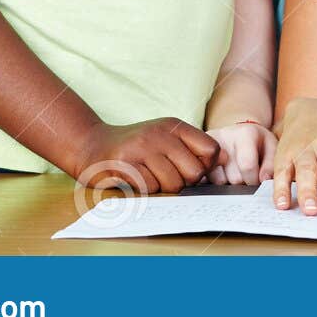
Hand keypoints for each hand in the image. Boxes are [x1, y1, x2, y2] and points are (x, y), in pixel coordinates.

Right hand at [71, 118, 219, 193]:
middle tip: (168, 178)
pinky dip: (146, 190)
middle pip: (194, 172)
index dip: (206, 166)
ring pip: (172, 184)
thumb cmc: (135, 146)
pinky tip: (136, 179)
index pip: (210, 149)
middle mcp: (159, 134)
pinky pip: (150, 188)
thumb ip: (190, 147)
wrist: (92, 145)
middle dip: (184, 182)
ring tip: (150, 177)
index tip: (192, 170)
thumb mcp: (164, 137)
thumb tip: (225, 159)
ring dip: (163, 187)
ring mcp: (141, 148)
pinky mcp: (124, 164)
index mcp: (174, 126)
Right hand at [206, 121, 276, 184]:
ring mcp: (207, 145)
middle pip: (233, 178)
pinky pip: (205, 179)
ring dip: (228, 181)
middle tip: (246, 171)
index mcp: (245, 133)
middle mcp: (224, 136)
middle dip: (242, 181)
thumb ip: (271, 164)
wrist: (239, 132)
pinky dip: (215, 180)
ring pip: (219, 182)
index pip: (247, 166)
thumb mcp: (272, 148)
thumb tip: (263, 180)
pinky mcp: (196, 152)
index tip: (257, 180)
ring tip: (234, 168)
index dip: (254, 179)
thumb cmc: (259, 142)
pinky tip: (222, 170)